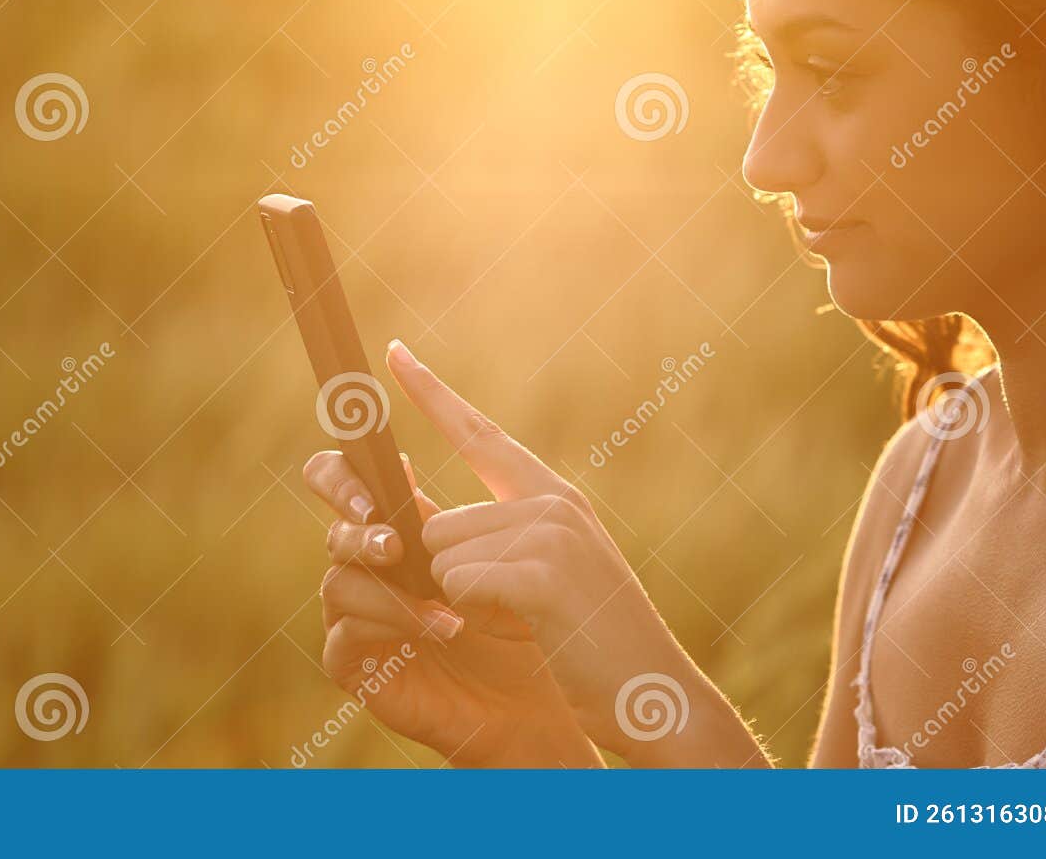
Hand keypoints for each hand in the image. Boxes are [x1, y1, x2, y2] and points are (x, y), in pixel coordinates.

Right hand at [303, 448, 602, 766]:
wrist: (543, 703)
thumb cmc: (529, 626)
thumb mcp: (509, 558)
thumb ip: (469, 515)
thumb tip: (410, 468)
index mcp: (403, 524)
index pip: (361, 472)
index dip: (355, 442)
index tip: (372, 395)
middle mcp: (371, 562)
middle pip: (329, 507)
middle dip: (346, 494)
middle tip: (380, 510)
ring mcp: (358, 612)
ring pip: (338, 569)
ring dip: (387, 573)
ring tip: (441, 589)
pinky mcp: (354, 664)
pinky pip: (345, 629)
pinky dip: (394, 620)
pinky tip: (444, 627)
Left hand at [384, 338, 757, 762]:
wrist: (652, 693)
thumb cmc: (590, 645)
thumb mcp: (543, 576)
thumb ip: (496, 538)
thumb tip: (424, 521)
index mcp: (552, 497)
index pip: (479, 433)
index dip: (431, 393)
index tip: (393, 351)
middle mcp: (553, 502)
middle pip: (441, 524)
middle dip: (451, 579)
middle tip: (510, 614)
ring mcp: (552, 532)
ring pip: (443, 556)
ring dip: (464, 602)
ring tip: (524, 622)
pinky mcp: (544, 572)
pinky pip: (458, 583)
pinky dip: (474, 616)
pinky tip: (524, 628)